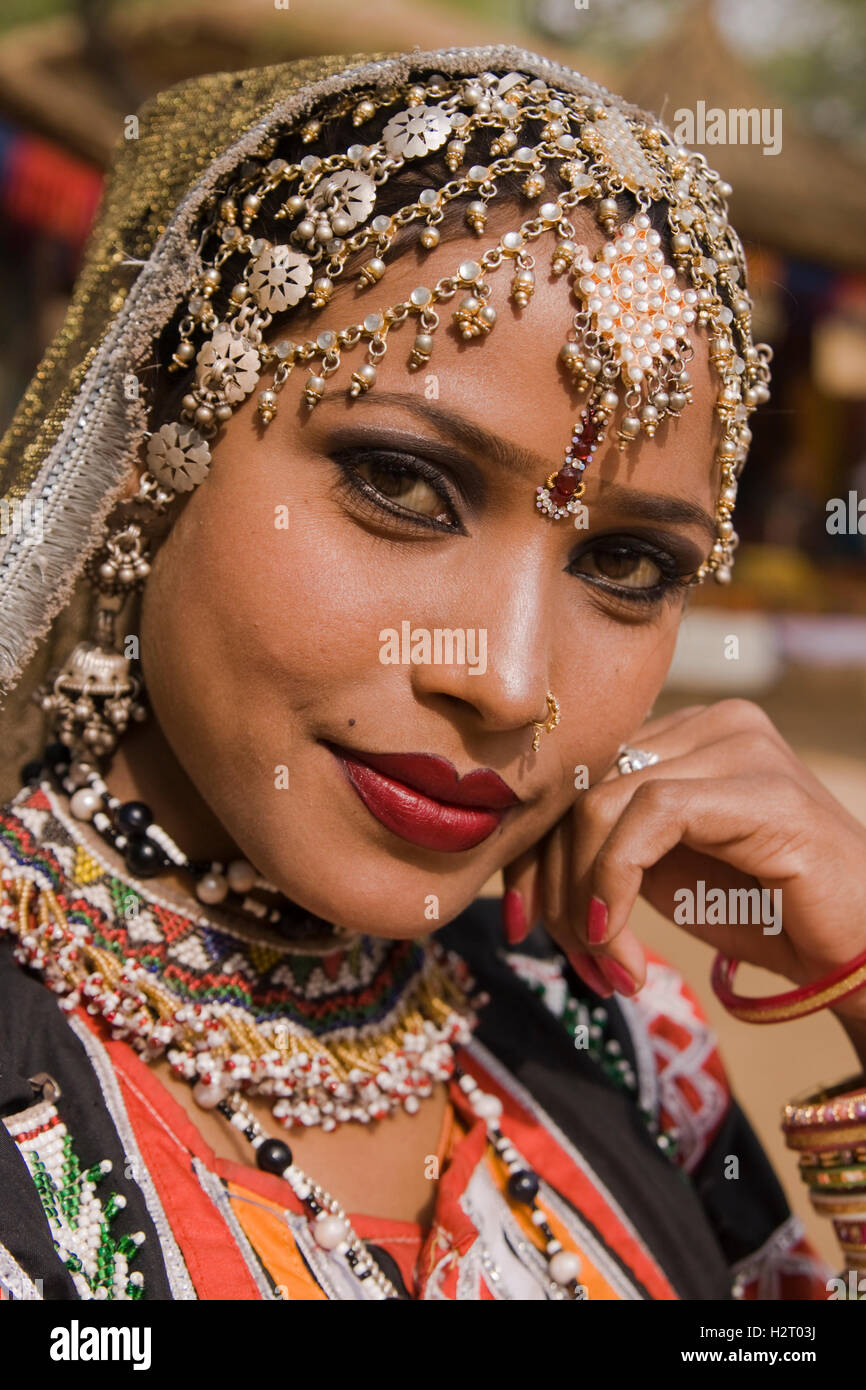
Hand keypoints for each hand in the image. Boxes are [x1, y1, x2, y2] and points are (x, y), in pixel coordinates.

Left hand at [502, 699, 865, 1052]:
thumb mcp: (663, 874)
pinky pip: (650, 816)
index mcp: (683, 734)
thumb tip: (523, 866)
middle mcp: (709, 722)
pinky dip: (614, 881)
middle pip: (580, 788)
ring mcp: (738, 745)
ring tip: (606, 963)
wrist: (860, 950)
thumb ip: (604, 849)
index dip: (535, 851)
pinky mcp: (759, 787)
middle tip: (568, 956)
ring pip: (602, 803)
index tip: (523, 923)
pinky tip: (616, 938)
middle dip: (553, 881)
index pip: (577, 776)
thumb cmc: (767, 912)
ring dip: (584, 897)